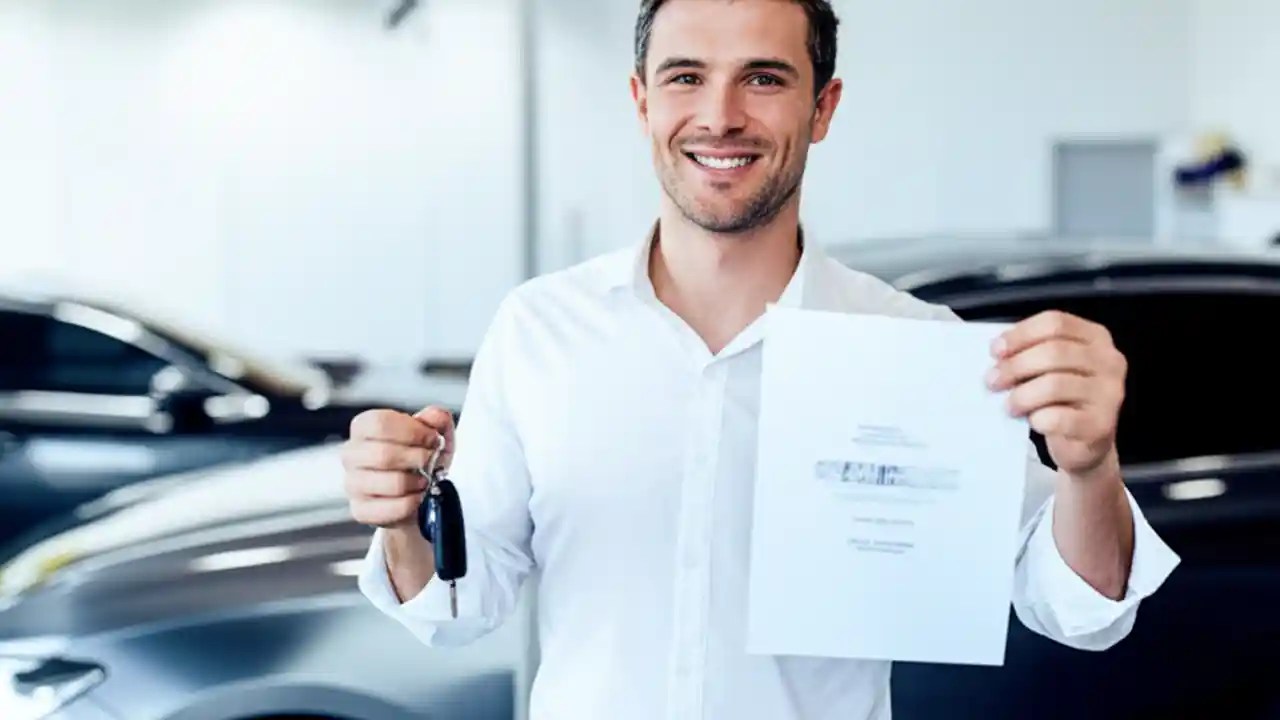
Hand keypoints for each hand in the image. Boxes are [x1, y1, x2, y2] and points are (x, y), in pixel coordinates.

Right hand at [341, 405, 455, 530]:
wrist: (414, 494)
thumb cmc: (417, 460)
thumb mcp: (432, 434)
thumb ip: (436, 419)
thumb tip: (436, 416)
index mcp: (363, 428)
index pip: (380, 424)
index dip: (412, 431)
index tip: (431, 438)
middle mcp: (351, 454)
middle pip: (384, 454)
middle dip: (417, 458)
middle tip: (431, 460)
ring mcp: (352, 484)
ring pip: (391, 483)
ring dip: (417, 482)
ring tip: (425, 480)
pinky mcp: (360, 510)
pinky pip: (392, 508)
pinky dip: (413, 503)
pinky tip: (417, 496)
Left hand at [986, 310, 1126, 478]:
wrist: (1085, 442)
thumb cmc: (1062, 398)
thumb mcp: (1052, 367)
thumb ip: (1031, 353)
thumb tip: (998, 354)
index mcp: (1096, 338)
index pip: (1055, 323)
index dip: (1020, 334)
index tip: (995, 350)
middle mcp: (1109, 361)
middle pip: (1054, 352)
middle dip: (1015, 366)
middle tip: (992, 380)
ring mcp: (1109, 394)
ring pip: (1054, 384)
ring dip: (1022, 395)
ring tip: (1009, 405)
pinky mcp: (1101, 425)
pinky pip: (1059, 417)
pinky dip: (1038, 419)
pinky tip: (1033, 421)